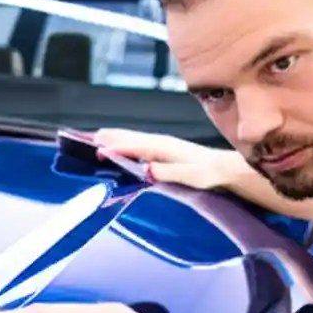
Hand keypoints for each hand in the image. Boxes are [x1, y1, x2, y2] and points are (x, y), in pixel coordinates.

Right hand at [92, 128, 240, 190]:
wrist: (227, 168)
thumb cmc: (210, 173)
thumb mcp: (191, 176)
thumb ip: (168, 172)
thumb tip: (145, 170)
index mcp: (163, 147)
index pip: (133, 146)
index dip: (115, 148)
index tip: (96, 150)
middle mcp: (160, 142)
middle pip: (129, 137)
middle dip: (108, 137)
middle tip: (85, 138)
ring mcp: (162, 145)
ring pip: (132, 139)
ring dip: (113, 138)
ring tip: (95, 138)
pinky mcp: (163, 150)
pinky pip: (137, 144)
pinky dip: (124, 143)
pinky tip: (119, 147)